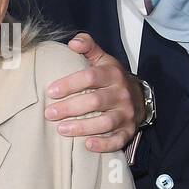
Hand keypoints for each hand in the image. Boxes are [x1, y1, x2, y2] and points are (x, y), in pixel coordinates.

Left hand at [43, 34, 144, 151]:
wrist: (139, 96)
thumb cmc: (112, 78)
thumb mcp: (103, 59)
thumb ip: (88, 47)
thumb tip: (73, 42)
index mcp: (113, 74)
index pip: (91, 77)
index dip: (70, 84)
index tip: (51, 91)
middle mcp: (121, 94)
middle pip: (95, 101)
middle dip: (70, 108)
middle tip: (49, 113)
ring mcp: (126, 113)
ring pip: (105, 122)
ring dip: (82, 127)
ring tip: (61, 129)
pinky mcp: (129, 130)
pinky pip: (118, 140)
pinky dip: (103, 144)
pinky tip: (87, 145)